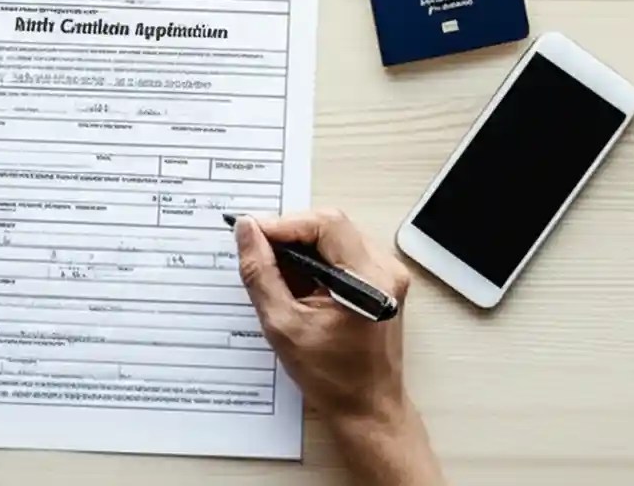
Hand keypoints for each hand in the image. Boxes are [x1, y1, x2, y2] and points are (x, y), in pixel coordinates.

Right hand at [235, 210, 442, 484]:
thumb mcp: (283, 325)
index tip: (250, 233)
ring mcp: (386, 275)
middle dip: (289, 234)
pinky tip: (296, 283)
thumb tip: (246, 232)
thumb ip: (261, 273)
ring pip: (334, 237)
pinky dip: (315, 260)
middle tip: (258, 252)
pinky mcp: (380, 282)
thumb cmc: (332, 377)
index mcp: (369, 280)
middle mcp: (385, 270)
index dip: (282, 223)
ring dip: (301, 247)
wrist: (366, 408)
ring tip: (276, 273)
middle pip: (330, 226)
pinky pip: (342, 254)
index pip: (324, 225)